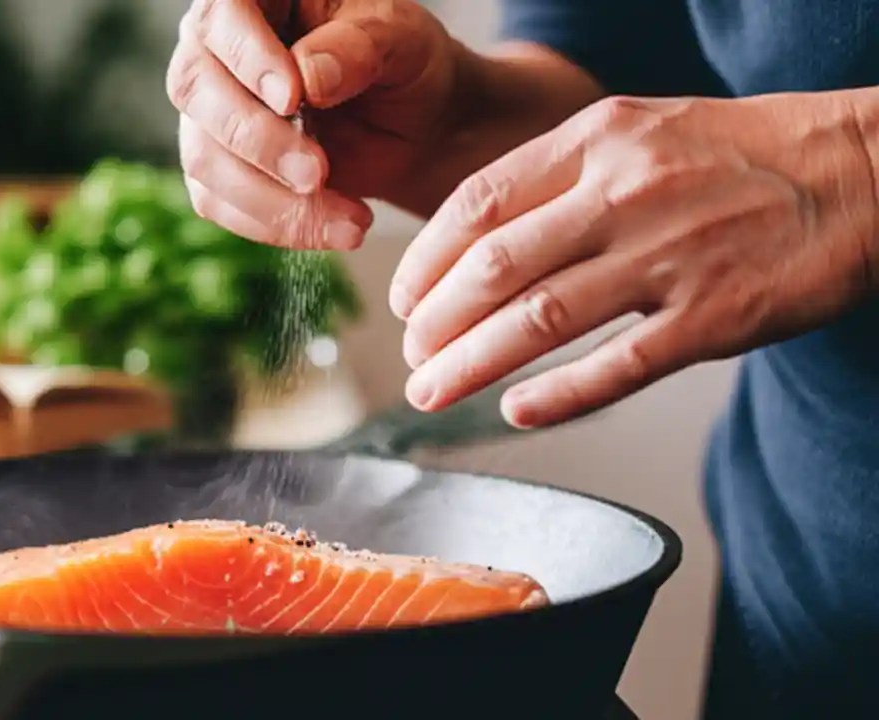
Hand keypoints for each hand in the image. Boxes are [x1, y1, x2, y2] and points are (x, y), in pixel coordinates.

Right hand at [165, 0, 464, 248]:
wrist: (414, 125)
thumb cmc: (404, 64)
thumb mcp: (402, 43)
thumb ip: (360, 49)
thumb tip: (309, 76)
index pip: (223, 15)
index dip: (248, 58)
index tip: (293, 98)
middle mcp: (216, 48)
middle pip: (196, 88)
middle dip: (258, 140)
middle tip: (318, 173)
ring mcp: (209, 112)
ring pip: (204, 157)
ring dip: (270, 198)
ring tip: (349, 219)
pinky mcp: (216, 168)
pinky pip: (219, 203)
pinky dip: (275, 225)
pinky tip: (333, 229)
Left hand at [393, 91, 878, 425]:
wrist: (860, 172)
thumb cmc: (739, 155)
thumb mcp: (638, 132)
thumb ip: (558, 176)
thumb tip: (474, 238)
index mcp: (596, 140)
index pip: (476, 205)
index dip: (423, 261)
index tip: (402, 300)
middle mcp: (623, 194)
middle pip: (494, 268)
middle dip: (434, 323)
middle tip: (410, 358)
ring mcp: (669, 257)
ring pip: (539, 320)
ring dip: (471, 365)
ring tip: (431, 391)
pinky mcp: (713, 316)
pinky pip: (617, 366)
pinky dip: (557, 396)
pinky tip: (516, 413)